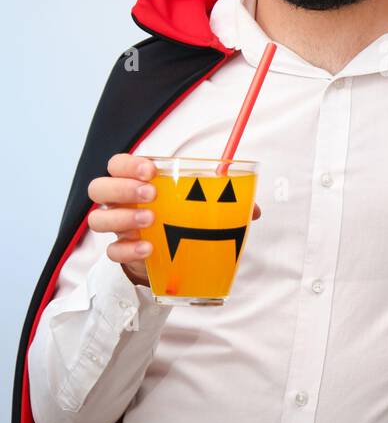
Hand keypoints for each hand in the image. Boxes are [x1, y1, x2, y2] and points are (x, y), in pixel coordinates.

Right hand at [87, 153, 261, 286]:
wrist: (167, 258)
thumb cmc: (179, 220)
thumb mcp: (198, 206)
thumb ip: (223, 203)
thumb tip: (254, 209)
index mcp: (136, 182)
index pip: (117, 164)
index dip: (128, 164)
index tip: (151, 170)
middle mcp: (120, 203)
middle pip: (99, 188)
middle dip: (122, 188)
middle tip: (150, 194)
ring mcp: (118, 228)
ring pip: (98, 219)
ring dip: (123, 217)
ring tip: (151, 219)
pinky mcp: (122, 252)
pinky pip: (112, 251)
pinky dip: (127, 249)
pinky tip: (148, 249)